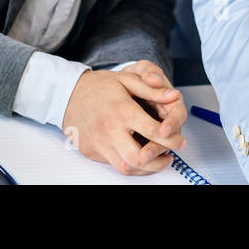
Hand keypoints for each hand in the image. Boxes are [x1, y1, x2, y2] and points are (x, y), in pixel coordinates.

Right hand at [61, 66, 185, 174]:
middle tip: (171, 155)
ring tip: (159, 160)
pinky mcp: (91, 152)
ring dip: (146, 168)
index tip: (181, 141)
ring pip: (126, 167)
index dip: (171, 139)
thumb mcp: (127, 80)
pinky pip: (114, 164)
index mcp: (122, 110)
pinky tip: (139, 157)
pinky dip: (130, 165)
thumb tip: (174, 96)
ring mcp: (98, 143)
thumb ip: (152, 90)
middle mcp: (109, 130)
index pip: (153, 131)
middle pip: (140, 157)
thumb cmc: (100, 86)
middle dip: (160, 161)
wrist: (68, 94)